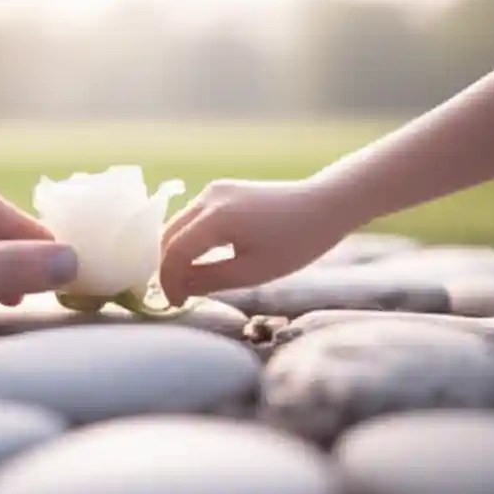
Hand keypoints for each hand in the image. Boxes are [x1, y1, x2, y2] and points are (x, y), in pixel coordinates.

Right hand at [158, 179, 355, 305]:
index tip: (177, 304)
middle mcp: (209, 197)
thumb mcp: (253, 272)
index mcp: (216, 217)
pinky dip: (190, 239)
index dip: (169, 281)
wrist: (326, 204)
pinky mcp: (223, 190)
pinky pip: (194, 217)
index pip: (175, 252)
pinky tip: (202, 259)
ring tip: (189, 281)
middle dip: (167, 267)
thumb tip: (179, 288)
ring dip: (178, 253)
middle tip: (178, 295)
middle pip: (169, 235)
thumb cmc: (296, 242)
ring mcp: (215, 190)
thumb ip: (210, 280)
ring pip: (179, 225)